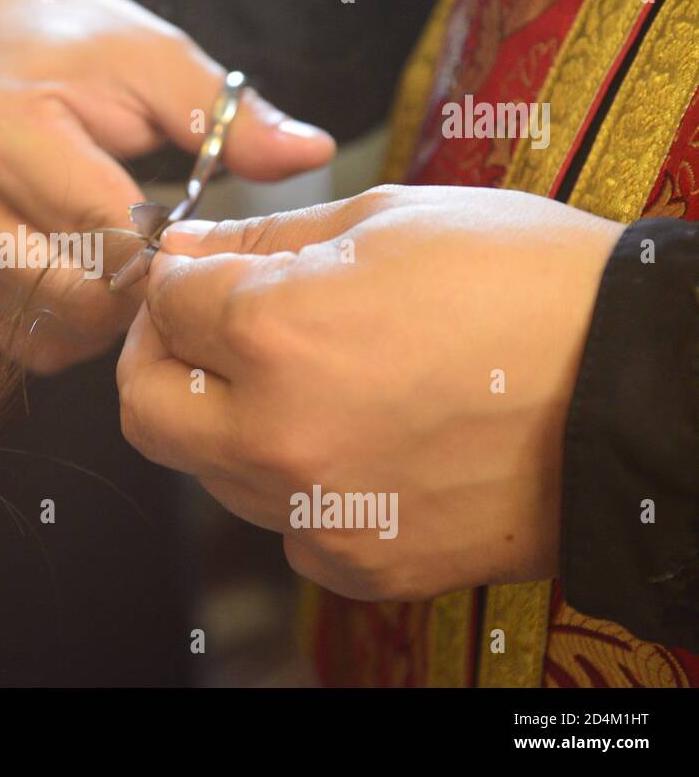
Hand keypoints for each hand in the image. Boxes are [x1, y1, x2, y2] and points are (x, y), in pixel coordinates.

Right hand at [0, 0, 335, 372]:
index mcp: (6, 134)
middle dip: (142, 286)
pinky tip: (93, 274)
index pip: (111, 233)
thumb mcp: (158, 60)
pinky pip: (29, 341)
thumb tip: (312, 151)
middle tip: (173, 253)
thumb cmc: (78, 50)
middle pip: (82, 294)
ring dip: (110, 309)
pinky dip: (75, 324)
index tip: (203, 234)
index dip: (172, 248)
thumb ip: (229, 115)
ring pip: (56, 326)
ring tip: (132, 256)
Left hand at [116, 184, 624, 599]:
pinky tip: (349, 436)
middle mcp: (276, 436)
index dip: (174, 279)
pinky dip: (290, 479)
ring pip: (207, 469)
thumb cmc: (525, 286)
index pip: (163, 306)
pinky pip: (280, 522)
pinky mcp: (356, 562)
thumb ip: (259, 240)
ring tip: (297, 375)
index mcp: (276, 333)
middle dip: (155, 359)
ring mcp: (315, 513)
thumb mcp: (388, 219)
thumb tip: (179, 252)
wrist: (637, 395)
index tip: (196, 273)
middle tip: (199, 329)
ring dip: (222, 418)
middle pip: (143, 409)